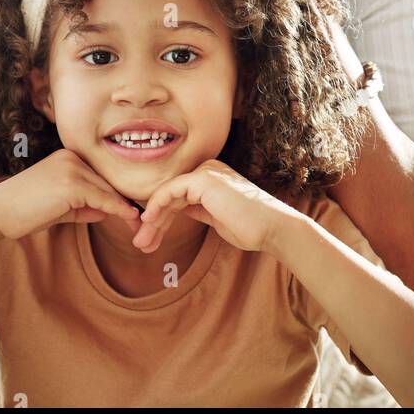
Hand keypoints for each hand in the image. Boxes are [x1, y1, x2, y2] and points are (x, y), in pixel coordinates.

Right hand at [0, 149, 140, 242]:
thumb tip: (109, 210)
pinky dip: (119, 210)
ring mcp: (72, 168)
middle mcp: (72, 157)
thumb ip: (84, 206)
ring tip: (141, 227)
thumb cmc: (24, 211)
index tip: (133, 214)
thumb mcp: (60, 207)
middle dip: (126, 203)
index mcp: (69, 157)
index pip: (100, 178)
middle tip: (144, 223)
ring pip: (107, 191)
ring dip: (126, 210)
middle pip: (107, 183)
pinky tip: (131, 220)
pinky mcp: (72, 183)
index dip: (118, 197)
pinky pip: (102, 199)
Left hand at [131, 159, 298, 255]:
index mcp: (211, 177)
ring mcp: (206, 172)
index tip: (150, 241)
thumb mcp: (217, 217)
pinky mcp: (204, 179)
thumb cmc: (250, 228)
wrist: (272, 229)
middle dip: (153, 222)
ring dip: (152, 219)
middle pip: (170, 196)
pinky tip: (149, 221)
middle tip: (141, 243)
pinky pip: (172, 190)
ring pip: (168, 194)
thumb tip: (179, 209)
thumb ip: (198, 209)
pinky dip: (158, 205)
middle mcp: (207, 169)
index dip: (161, 219)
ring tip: (142, 242)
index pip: (177, 197)